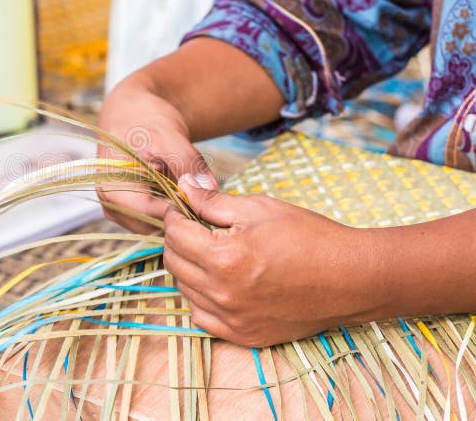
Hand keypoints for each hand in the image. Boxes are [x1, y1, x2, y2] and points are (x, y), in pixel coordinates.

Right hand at [97, 76, 216, 233]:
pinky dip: (175, 211)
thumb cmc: (145, 118)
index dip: (183, 211)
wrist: (135, 111)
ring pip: (159, 227)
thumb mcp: (168, 135)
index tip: (210, 203)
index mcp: (112, 189)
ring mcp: (121, 211)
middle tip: (211, 200)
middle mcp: (111, 206)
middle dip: (183, 215)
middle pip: (155, 226)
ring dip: (180, 215)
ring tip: (199, 194)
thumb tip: (210, 189)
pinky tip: (189, 196)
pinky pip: (158, 220)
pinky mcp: (132, 211)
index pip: (152, 214)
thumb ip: (188, 162)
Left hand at [163, 174, 387, 346]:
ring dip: (187, 267)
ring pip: (184, 289)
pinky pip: (201, 316)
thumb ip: (213, 202)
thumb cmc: (309, 237)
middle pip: (173, 261)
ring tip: (208, 252)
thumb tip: (183, 188)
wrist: (351, 278)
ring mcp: (232, 318)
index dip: (175, 215)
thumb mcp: (259, 208)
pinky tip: (216, 281)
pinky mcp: (243, 335)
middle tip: (194, 227)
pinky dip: (200, 297)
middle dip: (177, 239)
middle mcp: (222, 292)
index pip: (175, 233)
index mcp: (224, 257)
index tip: (183, 208)